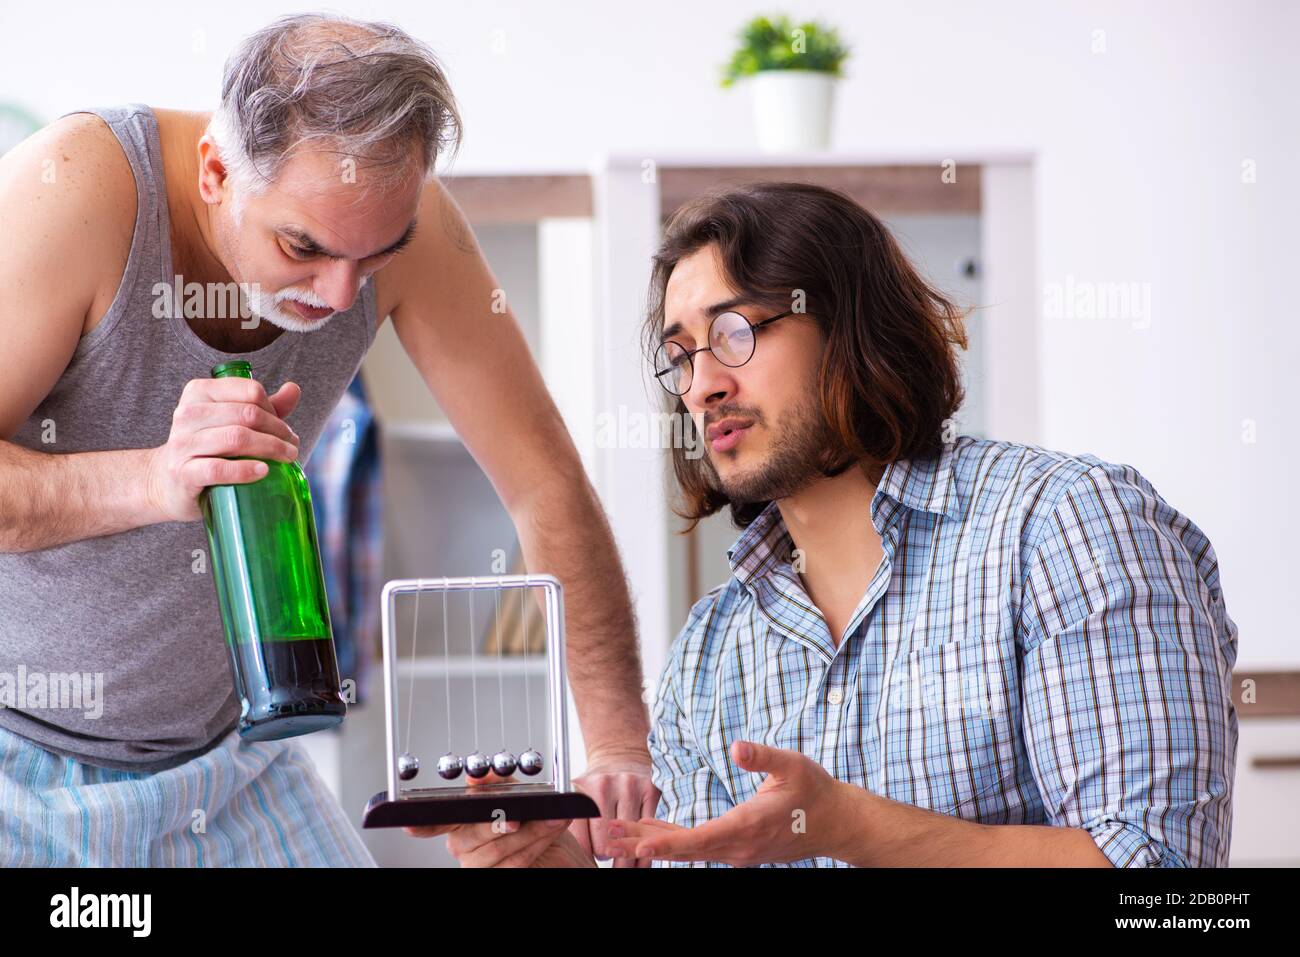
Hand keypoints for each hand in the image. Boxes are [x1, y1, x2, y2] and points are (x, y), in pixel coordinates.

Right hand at [145, 376, 301, 521]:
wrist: (169, 482)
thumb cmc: (210, 447)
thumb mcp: (233, 420)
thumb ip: (264, 405)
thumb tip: (294, 389)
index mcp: (200, 392)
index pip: (250, 391)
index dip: (275, 409)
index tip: (284, 429)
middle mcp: (188, 413)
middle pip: (248, 414)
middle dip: (279, 431)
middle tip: (292, 447)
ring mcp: (183, 443)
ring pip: (236, 438)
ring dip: (270, 448)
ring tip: (287, 458)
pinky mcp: (183, 472)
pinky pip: (218, 468)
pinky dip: (245, 470)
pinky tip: (263, 471)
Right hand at [402, 769, 595, 867]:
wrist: (558, 849)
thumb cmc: (533, 819)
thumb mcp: (517, 792)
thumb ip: (497, 783)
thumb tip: (477, 777)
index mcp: (460, 820)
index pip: (432, 822)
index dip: (421, 824)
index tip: (411, 825)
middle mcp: (464, 845)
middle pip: (472, 834)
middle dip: (500, 822)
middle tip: (519, 815)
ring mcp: (479, 865)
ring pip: (499, 849)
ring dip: (531, 831)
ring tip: (552, 817)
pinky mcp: (497, 876)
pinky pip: (515, 863)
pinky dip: (537, 844)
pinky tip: (550, 830)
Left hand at [570, 748, 658, 867]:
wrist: (619, 753)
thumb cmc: (598, 781)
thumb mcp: (579, 797)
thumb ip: (575, 823)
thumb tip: (579, 855)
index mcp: (582, 792)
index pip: (584, 840)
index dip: (589, 854)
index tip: (591, 861)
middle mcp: (605, 787)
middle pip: (607, 842)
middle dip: (609, 856)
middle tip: (611, 859)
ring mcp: (630, 788)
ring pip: (630, 838)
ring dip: (629, 852)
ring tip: (627, 859)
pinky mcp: (650, 790)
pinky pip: (649, 827)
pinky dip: (647, 843)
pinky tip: (642, 849)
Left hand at [605, 740, 855, 866]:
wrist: (837, 823)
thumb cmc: (816, 792)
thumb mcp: (793, 766)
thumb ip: (764, 757)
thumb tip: (737, 747)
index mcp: (747, 827)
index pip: (699, 840)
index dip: (667, 844)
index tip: (639, 846)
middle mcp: (738, 847)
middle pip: (684, 849)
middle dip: (643, 844)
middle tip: (607, 838)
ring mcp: (737, 851)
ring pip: (688, 850)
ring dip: (652, 844)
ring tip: (617, 839)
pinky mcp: (738, 848)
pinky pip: (698, 848)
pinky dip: (671, 843)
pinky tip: (651, 838)